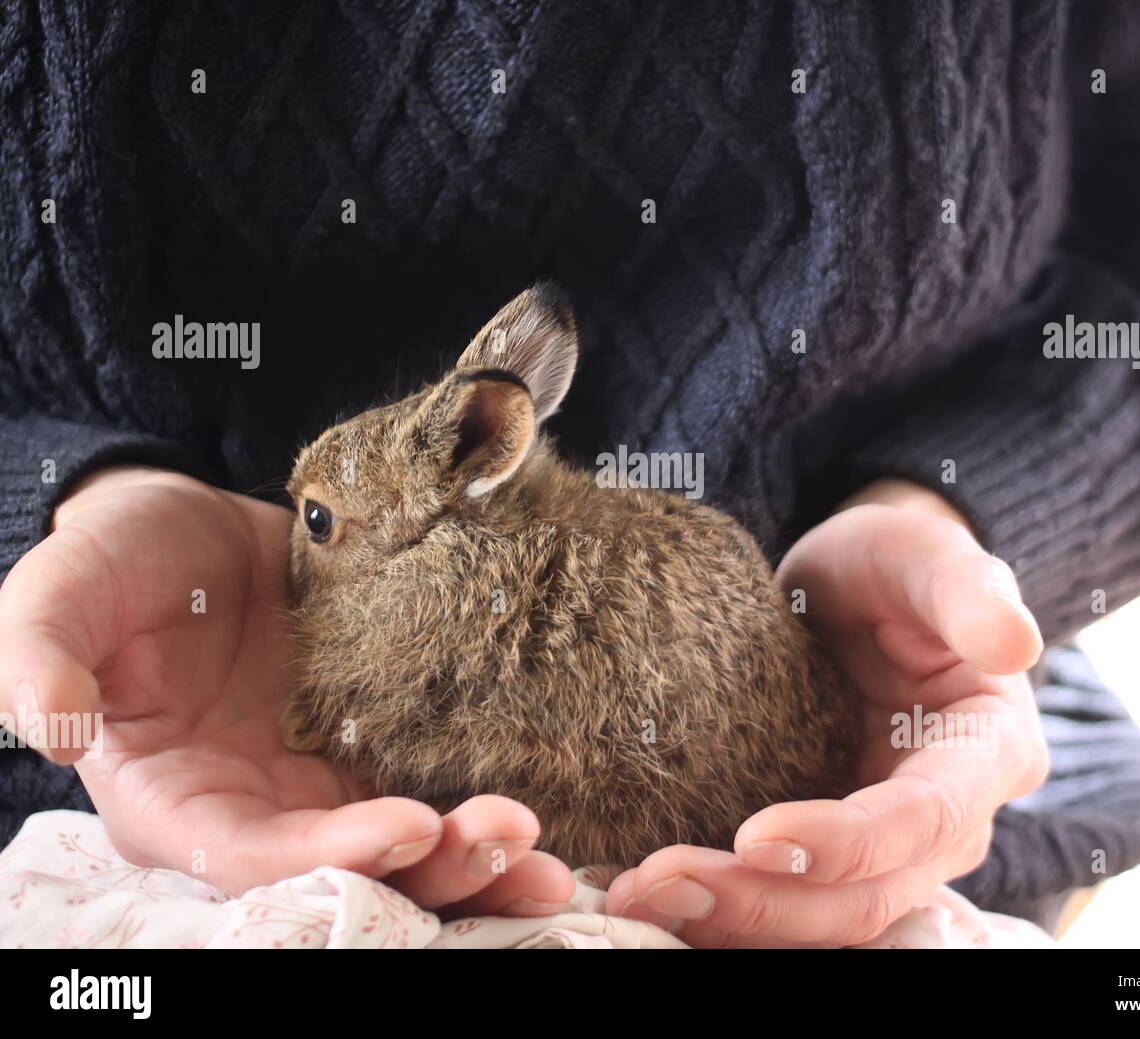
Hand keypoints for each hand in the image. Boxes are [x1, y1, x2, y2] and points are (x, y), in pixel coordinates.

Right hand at [0, 466, 573, 914]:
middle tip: (512, 842)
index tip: (405, 824)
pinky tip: (552, 797)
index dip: (325, 856)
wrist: (192, 529)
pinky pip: (439, 778)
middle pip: (348, 867)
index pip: (250, 854)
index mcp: (175, 799)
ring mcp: (327, 777)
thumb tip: (53, 727)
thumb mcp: (61, 592)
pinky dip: (488, 797)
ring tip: (544, 845)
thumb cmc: (116, 563)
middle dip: (431, 868)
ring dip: (477, 853)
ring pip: (407, 841)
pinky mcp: (381, 736)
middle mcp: (260, 806)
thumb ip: (43, 654)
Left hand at [607, 480, 1046, 946]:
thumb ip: (969, 590)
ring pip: (825, 917)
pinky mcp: (832, 852)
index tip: (756, 836)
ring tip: (636, 898)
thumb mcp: (924, 554)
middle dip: (767, 901)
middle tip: (659, 883)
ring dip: (734, 921)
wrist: (855, 590)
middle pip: (868, 893)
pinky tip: (648, 901)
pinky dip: (725, 911)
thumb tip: (1017, 643)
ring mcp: (889, 846)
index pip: (925, 818)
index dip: (847, 842)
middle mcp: (947, 820)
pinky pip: (789, 900)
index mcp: (986, 751)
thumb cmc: (894, 565)